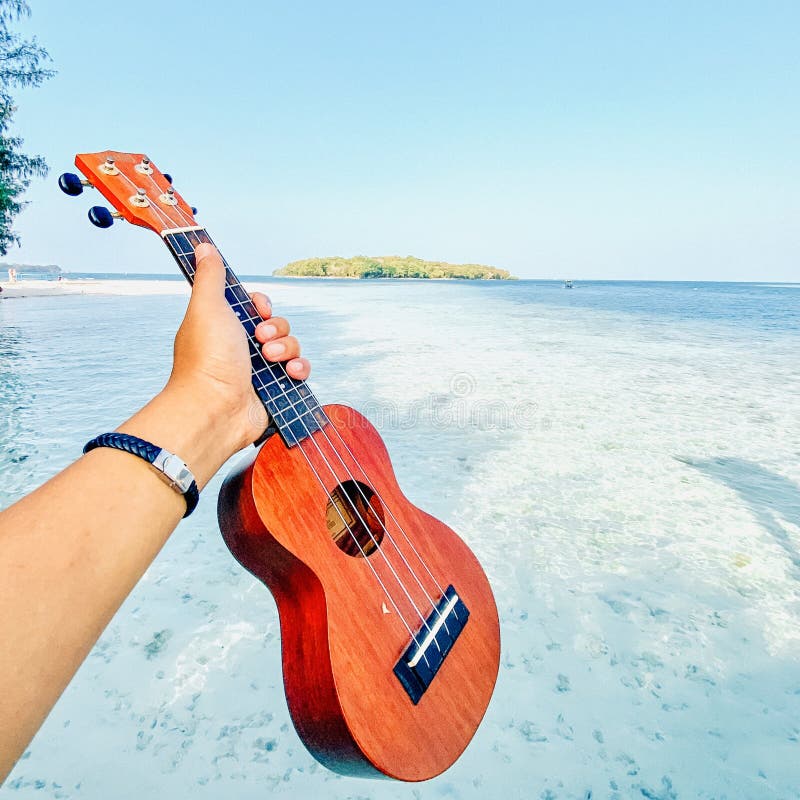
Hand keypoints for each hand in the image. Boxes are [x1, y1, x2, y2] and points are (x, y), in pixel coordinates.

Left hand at [123, 243, 310, 485]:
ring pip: (291, 347)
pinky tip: (290, 373)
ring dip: (287, 349)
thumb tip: (203, 247)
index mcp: (225, 327)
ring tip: (270, 360)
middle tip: (260, 340)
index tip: (257, 309)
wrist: (215, 409)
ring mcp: (259, 370)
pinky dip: (299, 369)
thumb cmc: (205, 359)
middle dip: (276, 328)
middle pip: (277, 324)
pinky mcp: (275, 390)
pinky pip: (299, 371)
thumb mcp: (206, 307)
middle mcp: (241, 347)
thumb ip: (210, 277)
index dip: (262, 305)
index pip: (255, 307)